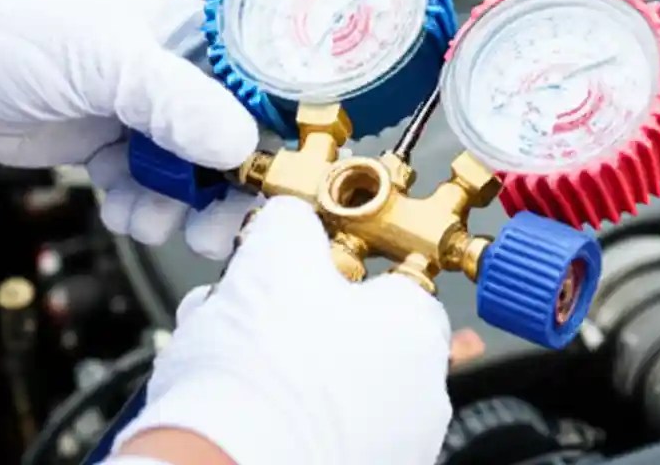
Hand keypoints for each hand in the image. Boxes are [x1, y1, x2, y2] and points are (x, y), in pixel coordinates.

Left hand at [0, 0, 259, 254]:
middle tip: (211, 228)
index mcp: (184, 33)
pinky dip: (136, 207)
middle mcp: (171, 73)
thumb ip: (177, 102)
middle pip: (228, 143)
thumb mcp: (101, 63)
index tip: (263, 182)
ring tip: (141, 210)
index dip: (264, 138)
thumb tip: (241, 143)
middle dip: (219, 191)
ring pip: (188, 176)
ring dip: (171, 206)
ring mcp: (139, 112)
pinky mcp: (108, 145)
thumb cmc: (6, 35)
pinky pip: (147, 189)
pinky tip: (113, 202)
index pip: (253, 90)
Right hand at [113, 196, 453, 464]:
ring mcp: (395, 447)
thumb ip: (293, 223)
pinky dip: (291, 418)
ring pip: (338, 385)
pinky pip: (326, 431)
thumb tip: (293, 218)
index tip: (303, 268)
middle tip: (254, 318)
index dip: (337, 267)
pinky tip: (245, 408)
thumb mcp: (271, 260)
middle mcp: (423, 396)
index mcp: (418, 331)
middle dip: (305, 320)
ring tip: (236, 365)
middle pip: (361, 334)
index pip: (394, 278)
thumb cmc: (255, 379)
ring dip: (294, 368)